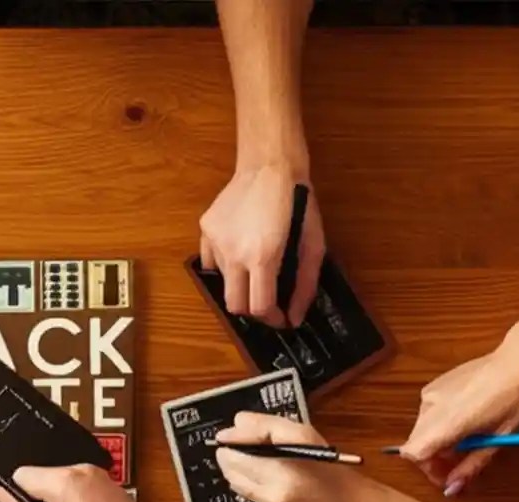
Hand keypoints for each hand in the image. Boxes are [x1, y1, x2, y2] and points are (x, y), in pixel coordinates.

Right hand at [0, 464, 165, 501]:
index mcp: (61, 481)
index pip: (21, 475)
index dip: (20, 497)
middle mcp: (78, 469)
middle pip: (41, 476)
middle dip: (40, 500)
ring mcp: (95, 473)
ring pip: (59, 480)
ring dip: (58, 501)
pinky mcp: (106, 480)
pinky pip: (77, 483)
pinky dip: (74, 499)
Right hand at [199, 164, 324, 326]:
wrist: (269, 166)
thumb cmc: (298, 202)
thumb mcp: (313, 244)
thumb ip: (305, 284)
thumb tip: (296, 316)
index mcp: (262, 257)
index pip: (259, 307)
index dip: (273, 319)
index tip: (281, 318)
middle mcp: (233, 254)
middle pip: (234, 304)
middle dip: (253, 310)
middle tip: (267, 302)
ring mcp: (215, 241)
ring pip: (223, 281)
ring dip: (241, 282)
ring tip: (255, 264)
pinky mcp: (205, 230)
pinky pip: (210, 261)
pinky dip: (224, 265)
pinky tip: (239, 252)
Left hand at [214, 412, 367, 501]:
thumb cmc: (326, 464)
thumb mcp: (303, 433)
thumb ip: (266, 425)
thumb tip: (235, 424)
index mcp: (282, 468)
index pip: (236, 450)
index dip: (232, 438)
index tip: (234, 432)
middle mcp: (271, 489)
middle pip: (229, 465)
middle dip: (230, 450)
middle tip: (243, 441)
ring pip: (231, 477)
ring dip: (233, 463)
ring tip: (249, 453)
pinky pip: (241, 489)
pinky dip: (241, 475)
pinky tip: (255, 468)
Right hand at [399, 349, 518, 494]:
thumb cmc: (516, 398)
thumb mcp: (497, 438)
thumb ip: (470, 465)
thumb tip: (453, 488)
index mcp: (448, 422)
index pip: (413, 453)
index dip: (428, 470)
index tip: (447, 477)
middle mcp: (431, 407)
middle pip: (416, 444)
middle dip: (433, 459)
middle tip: (458, 465)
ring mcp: (430, 394)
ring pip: (421, 430)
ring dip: (436, 442)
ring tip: (466, 441)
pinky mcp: (434, 386)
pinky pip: (427, 414)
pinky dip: (438, 425)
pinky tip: (464, 422)